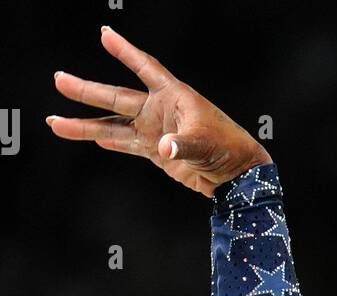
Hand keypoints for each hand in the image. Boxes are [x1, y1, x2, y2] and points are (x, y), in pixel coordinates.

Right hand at [46, 25, 270, 196]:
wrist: (235, 175)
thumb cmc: (227, 148)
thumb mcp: (205, 143)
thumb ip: (183, 145)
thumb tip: (163, 148)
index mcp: (173, 96)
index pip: (145, 67)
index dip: (125, 51)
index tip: (105, 33)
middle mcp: (159, 110)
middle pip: (116, 97)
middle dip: (87, 91)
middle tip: (59, 80)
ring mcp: (155, 131)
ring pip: (113, 125)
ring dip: (86, 124)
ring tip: (55, 122)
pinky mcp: (156, 152)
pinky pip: (126, 145)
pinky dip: (109, 141)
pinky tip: (91, 136)